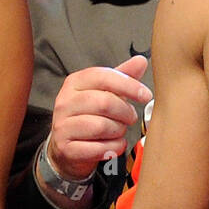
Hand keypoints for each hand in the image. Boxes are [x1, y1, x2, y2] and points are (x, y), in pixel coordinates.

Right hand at [48, 55, 152, 180]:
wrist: (69, 146)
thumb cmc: (92, 114)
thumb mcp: (106, 92)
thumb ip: (123, 76)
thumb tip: (141, 60)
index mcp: (75, 83)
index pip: (103, 77)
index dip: (129, 85)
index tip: (146, 95)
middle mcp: (65, 102)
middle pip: (105, 102)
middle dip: (126, 112)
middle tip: (131, 118)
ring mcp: (62, 126)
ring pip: (102, 126)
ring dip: (119, 130)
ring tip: (119, 130)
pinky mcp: (66, 148)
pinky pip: (99, 148)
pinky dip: (114, 147)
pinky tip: (114, 143)